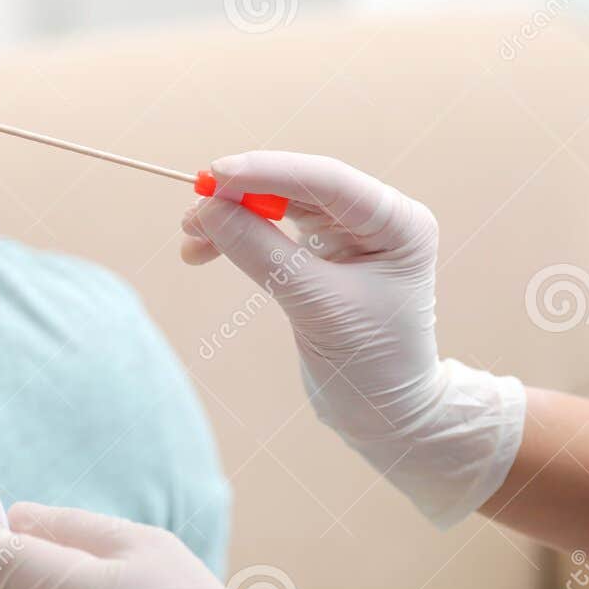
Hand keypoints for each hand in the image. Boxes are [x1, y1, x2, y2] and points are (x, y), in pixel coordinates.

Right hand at [181, 150, 524, 526]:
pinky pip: (275, 231)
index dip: (267, 172)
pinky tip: (205, 250)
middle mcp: (377, 219)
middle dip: (243, 194)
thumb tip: (209, 209)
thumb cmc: (371, 366)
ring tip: (191, 235)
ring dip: (234, 215)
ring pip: (281, 206)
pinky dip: (240, 237)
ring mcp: (351, 234)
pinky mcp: (325, 254)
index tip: (215, 175)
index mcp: (398, 223)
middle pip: (299, 187)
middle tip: (192, 209)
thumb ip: (262, 253)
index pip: (327, 180)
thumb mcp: (315, 307)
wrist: (386, 417)